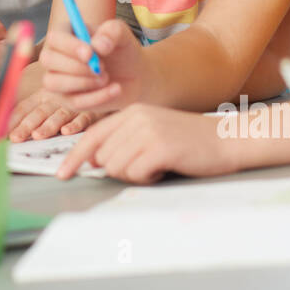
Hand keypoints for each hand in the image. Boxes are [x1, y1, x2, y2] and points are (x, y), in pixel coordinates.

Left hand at [7, 85, 99, 141]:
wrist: (101, 82)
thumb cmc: (71, 94)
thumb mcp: (50, 98)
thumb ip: (31, 110)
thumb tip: (7, 126)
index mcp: (42, 96)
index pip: (24, 108)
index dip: (12, 120)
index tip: (1, 132)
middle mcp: (55, 100)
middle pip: (38, 113)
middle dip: (26, 126)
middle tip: (16, 137)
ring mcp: (73, 104)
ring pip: (58, 116)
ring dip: (48, 126)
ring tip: (38, 135)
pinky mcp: (91, 110)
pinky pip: (82, 117)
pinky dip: (74, 125)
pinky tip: (66, 131)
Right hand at [39, 19, 150, 112]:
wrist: (134, 75)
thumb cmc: (122, 50)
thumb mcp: (123, 34)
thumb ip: (112, 31)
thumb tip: (97, 45)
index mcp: (66, 34)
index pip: (55, 38)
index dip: (69, 46)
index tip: (90, 53)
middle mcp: (56, 56)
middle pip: (48, 60)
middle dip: (75, 66)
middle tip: (102, 67)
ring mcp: (58, 79)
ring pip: (53, 83)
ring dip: (82, 82)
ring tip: (106, 78)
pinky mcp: (68, 100)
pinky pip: (74, 102)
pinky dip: (97, 97)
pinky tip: (115, 89)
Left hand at [56, 104, 235, 182]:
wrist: (227, 139)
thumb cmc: (190, 142)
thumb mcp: (152, 131)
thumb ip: (123, 140)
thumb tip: (92, 160)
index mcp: (131, 111)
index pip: (92, 136)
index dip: (74, 157)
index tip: (62, 174)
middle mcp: (135, 117)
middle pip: (102, 157)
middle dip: (120, 170)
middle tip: (147, 165)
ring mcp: (147, 131)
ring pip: (116, 167)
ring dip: (135, 175)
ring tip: (158, 164)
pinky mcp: (159, 147)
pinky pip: (135, 174)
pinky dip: (148, 178)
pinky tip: (165, 168)